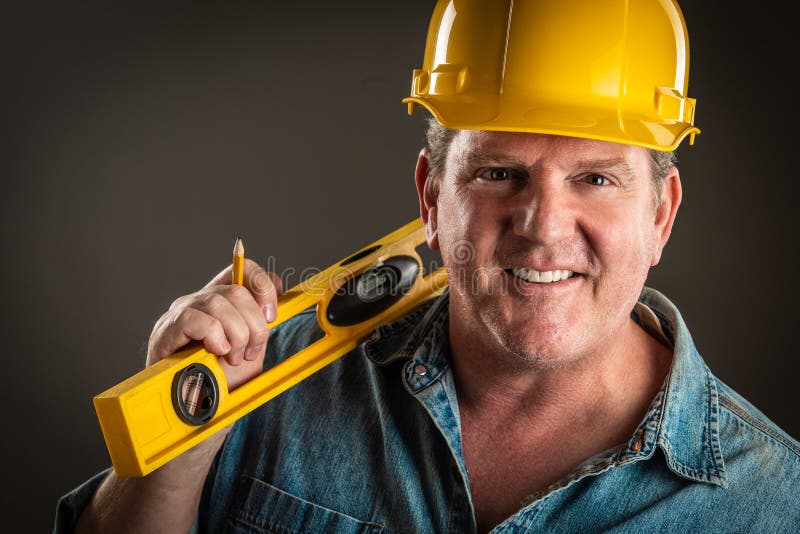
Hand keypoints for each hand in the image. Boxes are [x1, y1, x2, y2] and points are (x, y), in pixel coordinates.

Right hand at [146, 259, 281, 390]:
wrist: (190, 406)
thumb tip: (278, 292)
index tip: (271, 316)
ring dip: (235, 334)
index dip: (263, 286)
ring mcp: (182, 311)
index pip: (245, 269)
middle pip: (237, 291)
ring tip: (233, 356)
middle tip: (251, 351)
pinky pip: (197, 319)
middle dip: (254, 324)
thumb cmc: (219, 377)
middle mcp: (201, 299)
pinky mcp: (168, 328)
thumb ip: (261, 321)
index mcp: (222, 299)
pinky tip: (216, 352)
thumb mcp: (250, 346)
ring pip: (218, 303)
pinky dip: (214, 336)